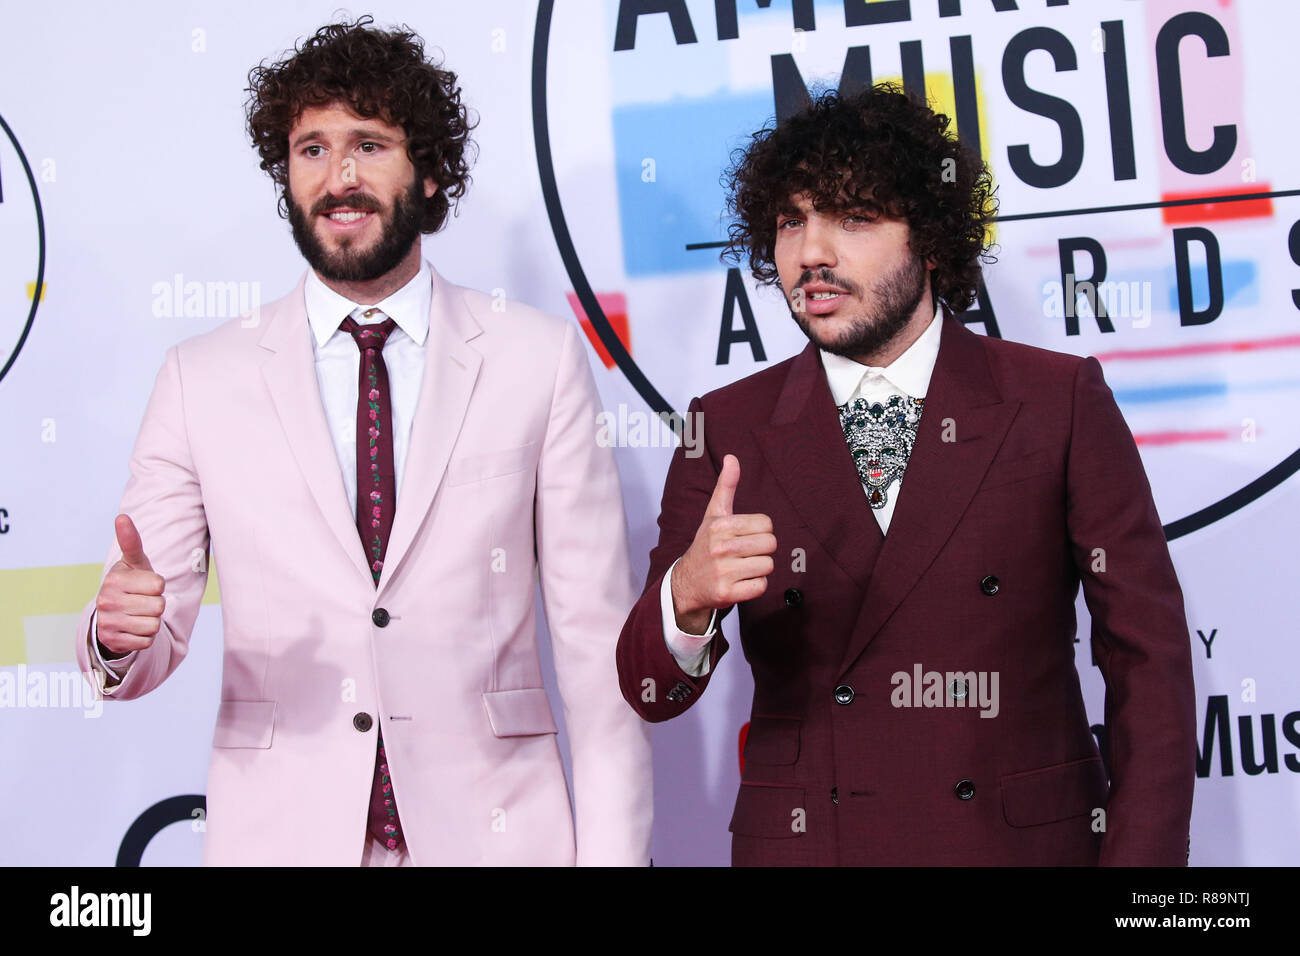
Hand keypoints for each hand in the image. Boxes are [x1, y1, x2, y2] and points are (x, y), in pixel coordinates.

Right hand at [94, 514, 164, 655]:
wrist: (110, 615)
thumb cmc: (130, 584)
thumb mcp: (133, 563)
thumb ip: (131, 542)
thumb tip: (122, 517)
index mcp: (114, 579)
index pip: (159, 585)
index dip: (157, 586)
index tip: (144, 586)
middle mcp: (107, 601)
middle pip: (159, 606)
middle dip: (156, 605)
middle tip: (141, 602)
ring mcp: (108, 622)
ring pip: (154, 625)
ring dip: (151, 621)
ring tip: (138, 614)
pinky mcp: (112, 641)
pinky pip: (147, 641)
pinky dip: (145, 636)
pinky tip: (133, 628)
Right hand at [670, 455, 775, 632]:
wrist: (686, 582)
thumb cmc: (706, 545)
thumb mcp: (713, 514)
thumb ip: (726, 486)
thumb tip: (732, 457)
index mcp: (720, 525)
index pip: (766, 524)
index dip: (760, 531)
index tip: (745, 536)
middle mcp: (721, 547)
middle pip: (771, 544)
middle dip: (762, 550)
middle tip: (745, 553)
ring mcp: (723, 572)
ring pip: (768, 565)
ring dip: (759, 568)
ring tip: (741, 567)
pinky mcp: (727, 593)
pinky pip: (761, 586)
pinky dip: (755, 585)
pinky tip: (741, 581)